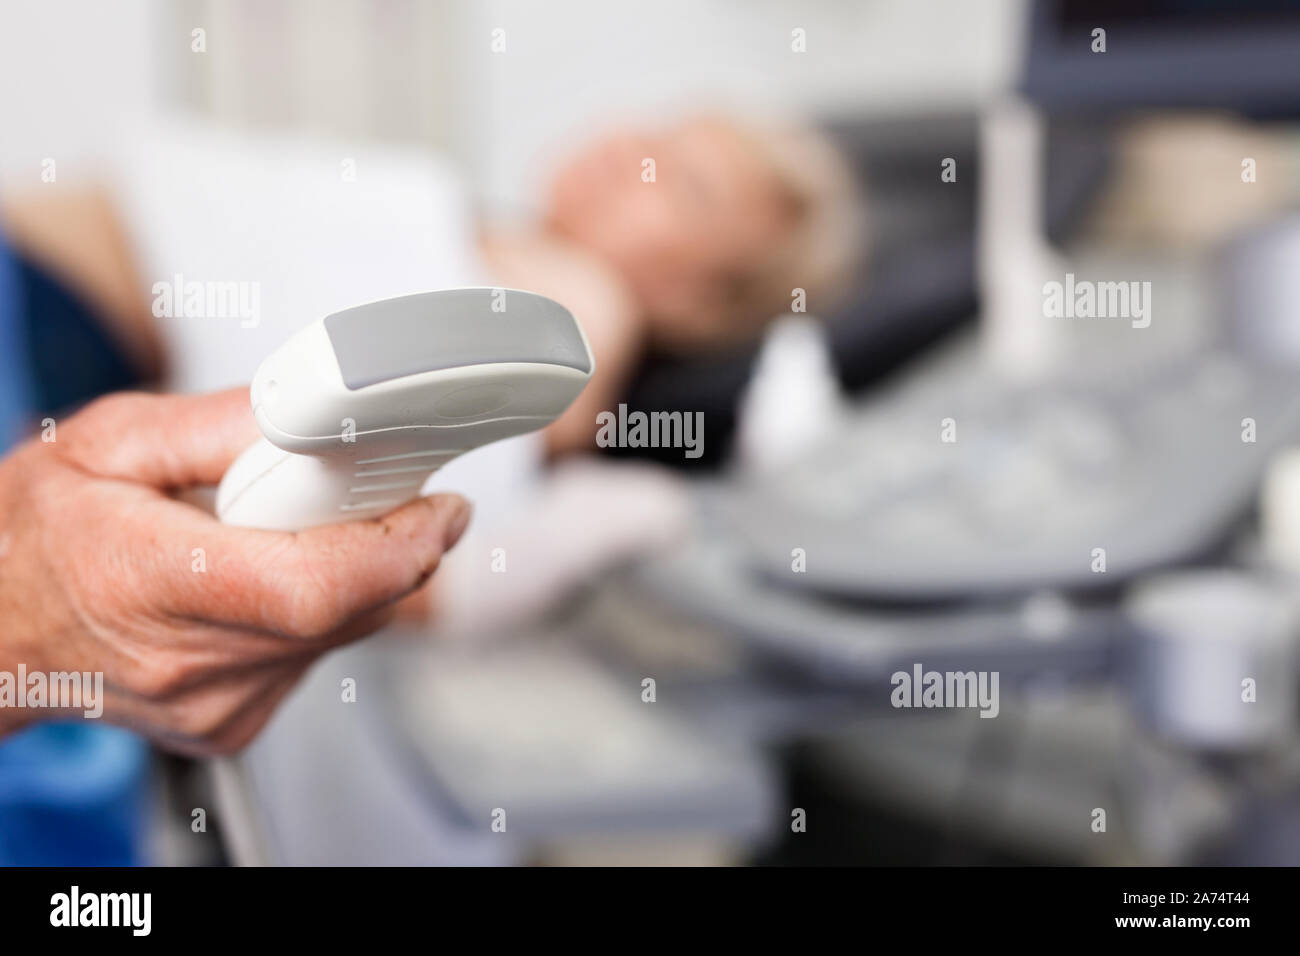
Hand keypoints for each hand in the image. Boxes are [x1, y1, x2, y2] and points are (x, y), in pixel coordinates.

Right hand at [0, 389, 470, 754]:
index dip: (399, 547)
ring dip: (354, 572)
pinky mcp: (234, 724)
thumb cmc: (29, 538)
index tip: (440, 505)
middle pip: (351, 607)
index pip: (315, 588)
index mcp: (151, 582)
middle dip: (389, 539)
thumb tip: (316, 413)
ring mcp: (219, 706)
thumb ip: (219, 423)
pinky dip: (321, 608)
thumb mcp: (105, 442)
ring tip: (291, 527)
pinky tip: (269, 575)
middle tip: (382, 486)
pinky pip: (318, 655)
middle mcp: (193, 665)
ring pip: (345, 632)